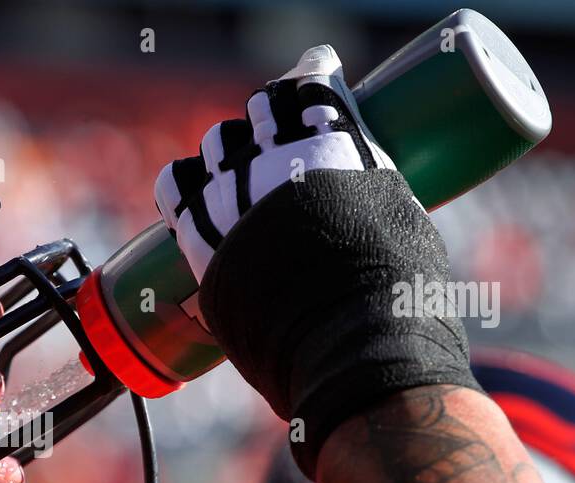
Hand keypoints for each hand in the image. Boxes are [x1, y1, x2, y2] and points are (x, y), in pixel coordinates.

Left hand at [154, 44, 394, 283]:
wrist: (325, 316)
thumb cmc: (377, 273)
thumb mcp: (399, 211)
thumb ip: (378, 185)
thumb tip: (378, 194)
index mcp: (329, 136)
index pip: (313, 78)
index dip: (313, 74)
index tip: (316, 76)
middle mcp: (273, 150)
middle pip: (262, 105)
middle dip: (272, 116)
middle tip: (282, 142)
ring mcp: (229, 184)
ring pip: (218, 138)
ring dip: (231, 148)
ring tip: (242, 174)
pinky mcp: (195, 222)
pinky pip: (175, 179)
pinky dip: (187, 181)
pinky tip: (197, 191)